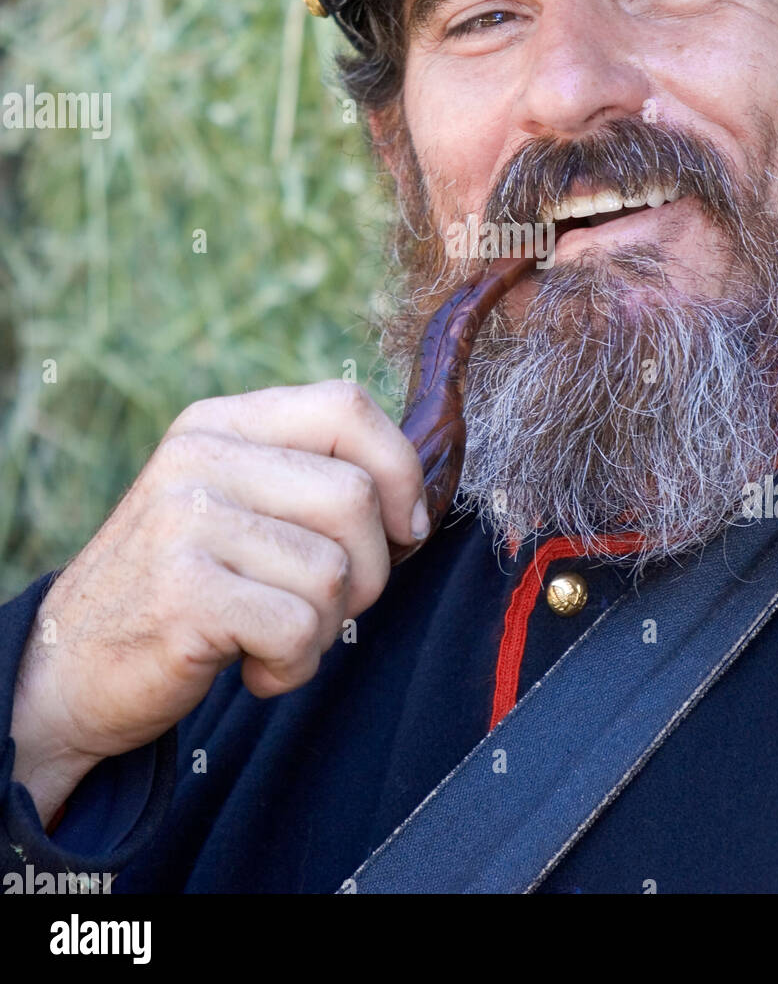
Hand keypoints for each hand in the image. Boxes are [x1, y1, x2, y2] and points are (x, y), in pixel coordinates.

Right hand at [10, 380, 427, 824]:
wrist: (68, 666)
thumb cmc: (183, 587)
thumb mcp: (234, 503)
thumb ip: (307, 479)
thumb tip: (415, 503)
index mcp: (221, 421)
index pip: (346, 406)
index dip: (400, 471)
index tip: (404, 529)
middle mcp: (199, 456)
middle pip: (354, 496)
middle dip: (367, 571)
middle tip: (322, 606)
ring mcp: (187, 519)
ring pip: (334, 571)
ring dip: (324, 628)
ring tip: (271, 636)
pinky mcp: (185, 592)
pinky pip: (301, 629)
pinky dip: (293, 667)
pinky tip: (252, 667)